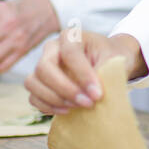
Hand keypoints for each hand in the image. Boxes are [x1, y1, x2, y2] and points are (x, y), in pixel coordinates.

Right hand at [25, 31, 146, 114]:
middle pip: (44, 67)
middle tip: (87, 103)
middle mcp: (52, 48)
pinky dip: (47, 106)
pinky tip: (67, 111)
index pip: (70, 53)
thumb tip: (95, 93)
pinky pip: (33, 97)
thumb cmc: (111, 57)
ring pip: (33, 82)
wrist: (107, 59)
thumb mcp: (114, 59)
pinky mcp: (39, 82)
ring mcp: (42, 64)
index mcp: (71, 36)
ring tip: (77, 107)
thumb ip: (106, 72)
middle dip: (65, 89)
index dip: (83, 75)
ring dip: (54, 99)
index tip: (97, 94)